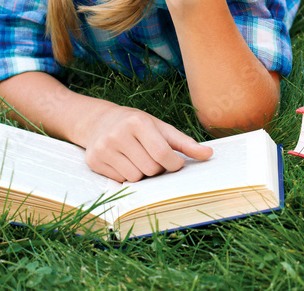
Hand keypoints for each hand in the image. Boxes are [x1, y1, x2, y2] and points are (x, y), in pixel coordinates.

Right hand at [82, 103, 212, 182]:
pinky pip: (120, 181)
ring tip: (138, 158)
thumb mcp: (161, 128)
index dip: (174, 163)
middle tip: (153, 157)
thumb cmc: (138, 125)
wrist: (100, 121)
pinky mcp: (93, 161)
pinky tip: (124, 161)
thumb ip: (185, 143)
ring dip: (142, 173)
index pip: (162, 154)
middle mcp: (118, 134)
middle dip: (157, 168)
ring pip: (135, 178)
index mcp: (137, 122)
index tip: (175, 162)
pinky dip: (127, 176)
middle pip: (150, 169)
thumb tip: (209, 154)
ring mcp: (103, 148)